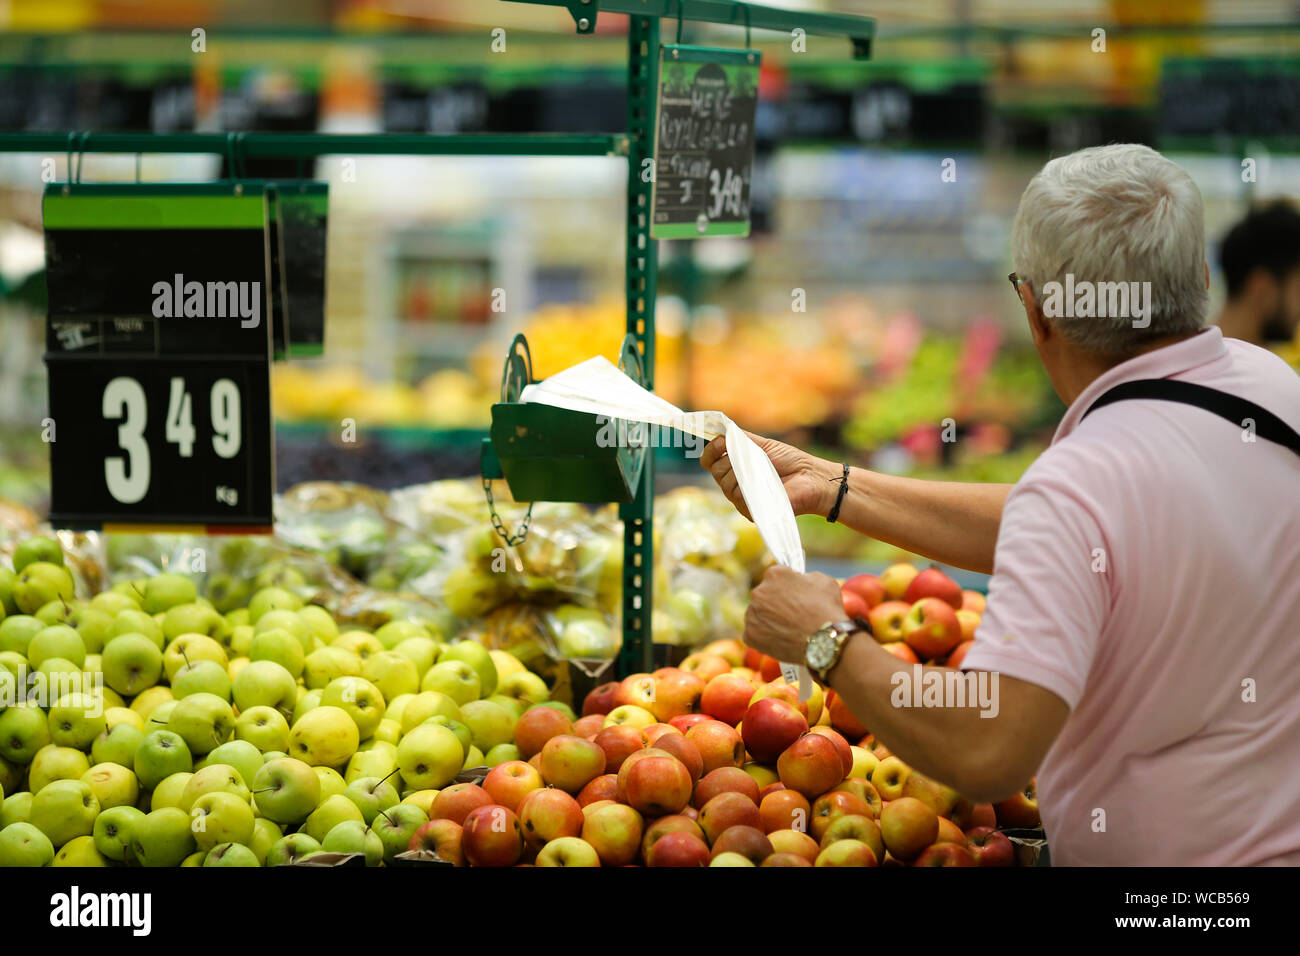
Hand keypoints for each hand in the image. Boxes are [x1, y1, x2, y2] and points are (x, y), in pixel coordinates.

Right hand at [700, 433, 837, 519]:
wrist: (811, 477)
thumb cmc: (791, 461)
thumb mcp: (763, 445)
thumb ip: (740, 439)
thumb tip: (721, 429)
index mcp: (736, 469)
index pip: (710, 462)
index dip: (710, 451)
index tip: (719, 441)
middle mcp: (735, 486)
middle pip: (715, 472)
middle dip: (728, 459)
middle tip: (749, 455)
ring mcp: (742, 500)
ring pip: (725, 484)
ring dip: (741, 470)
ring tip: (761, 467)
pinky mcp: (751, 511)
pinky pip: (738, 496)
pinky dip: (748, 484)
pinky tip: (762, 480)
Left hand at [742, 566, 845, 663]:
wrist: (824, 642)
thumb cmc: (827, 610)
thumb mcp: (823, 581)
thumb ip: (806, 577)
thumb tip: (801, 580)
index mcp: (774, 574)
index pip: (776, 577)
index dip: (787, 587)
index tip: (794, 596)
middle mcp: (758, 592)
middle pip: (764, 596)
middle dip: (776, 604)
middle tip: (791, 616)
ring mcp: (752, 615)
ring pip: (757, 615)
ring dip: (768, 620)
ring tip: (787, 630)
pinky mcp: (750, 636)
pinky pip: (754, 634)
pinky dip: (764, 638)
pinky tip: (780, 640)